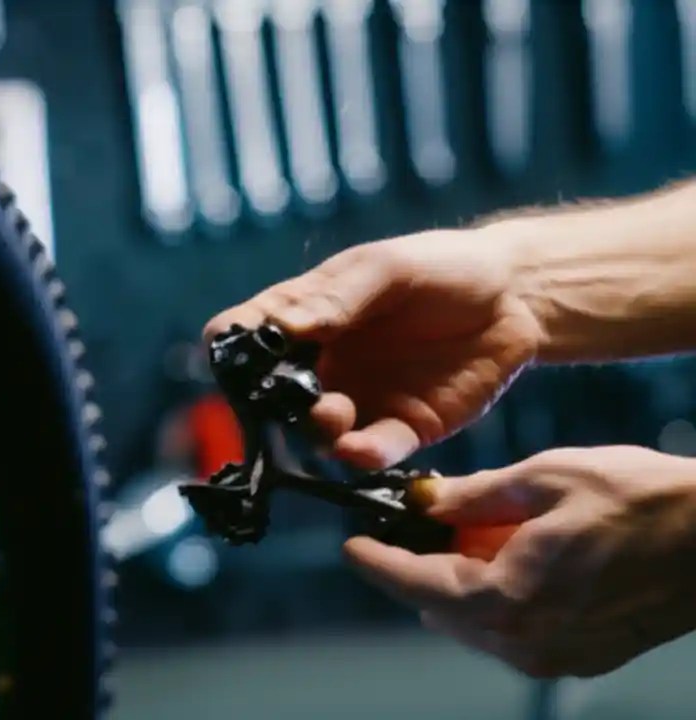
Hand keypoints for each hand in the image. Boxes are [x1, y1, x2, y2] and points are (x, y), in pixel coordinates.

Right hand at [205, 229, 543, 468]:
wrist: (516, 295)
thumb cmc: (442, 267)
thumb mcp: (386, 268)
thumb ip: (337, 298)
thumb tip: (280, 327)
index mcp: (303, 316)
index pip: (242, 335)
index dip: (229, 351)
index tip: (237, 360)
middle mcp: (321, 364)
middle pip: (271, 395)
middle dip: (271, 404)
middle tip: (289, 397)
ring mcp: (359, 399)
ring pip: (318, 432)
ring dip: (318, 430)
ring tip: (333, 417)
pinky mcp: (403, 429)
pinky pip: (373, 452)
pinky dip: (363, 456)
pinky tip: (363, 449)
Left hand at [345, 445, 695, 677]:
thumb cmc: (642, 501)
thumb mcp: (544, 478)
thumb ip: (472, 498)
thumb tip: (423, 503)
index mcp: (509, 598)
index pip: (416, 585)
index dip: (377, 562)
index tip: (352, 545)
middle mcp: (525, 642)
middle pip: (441, 607)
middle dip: (427, 563)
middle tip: (436, 517)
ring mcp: (554, 657)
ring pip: (475, 621)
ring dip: (465, 579)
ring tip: (494, 529)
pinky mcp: (578, 656)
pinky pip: (513, 630)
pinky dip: (501, 594)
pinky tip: (523, 554)